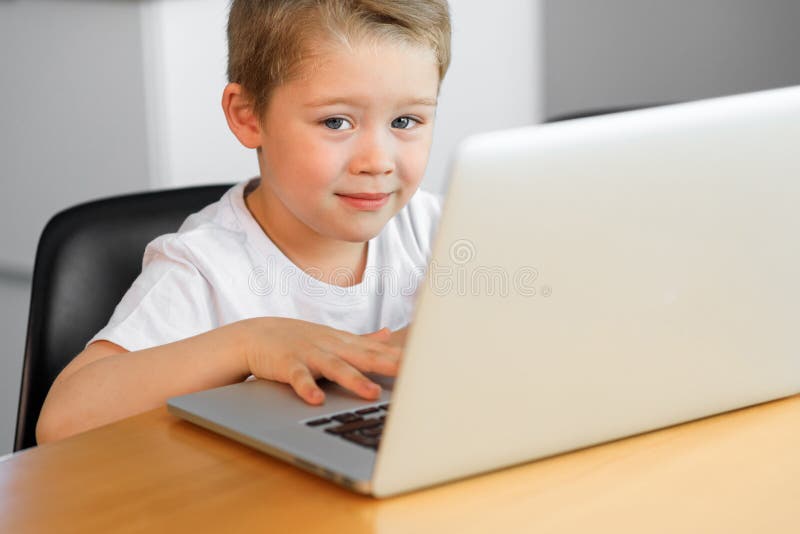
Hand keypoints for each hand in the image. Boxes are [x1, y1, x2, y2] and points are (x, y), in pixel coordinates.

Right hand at [239, 318, 402, 404]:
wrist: (256, 336)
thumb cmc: (299, 340)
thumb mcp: (333, 338)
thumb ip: (363, 340)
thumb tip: (389, 334)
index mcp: (344, 343)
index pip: (377, 351)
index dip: (401, 358)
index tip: (427, 363)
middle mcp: (331, 347)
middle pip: (363, 357)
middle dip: (388, 366)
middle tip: (412, 374)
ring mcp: (309, 354)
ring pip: (335, 368)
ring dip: (353, 380)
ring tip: (371, 393)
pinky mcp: (287, 364)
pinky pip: (299, 378)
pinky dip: (307, 388)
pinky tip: (316, 400)